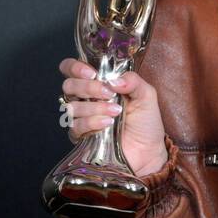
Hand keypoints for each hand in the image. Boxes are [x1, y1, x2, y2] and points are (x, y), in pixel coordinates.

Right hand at [58, 58, 168, 176]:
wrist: (148, 150)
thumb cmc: (145, 122)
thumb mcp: (146, 95)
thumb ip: (133, 81)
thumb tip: (114, 80)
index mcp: (98, 84)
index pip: (72, 69)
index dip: (75, 67)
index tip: (92, 73)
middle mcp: (86, 99)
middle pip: (69, 85)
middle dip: (88, 87)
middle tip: (108, 93)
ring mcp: (82, 118)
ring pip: (72, 106)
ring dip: (95, 106)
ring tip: (116, 111)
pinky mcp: (81, 136)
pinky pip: (76, 126)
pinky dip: (92, 122)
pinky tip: (108, 123)